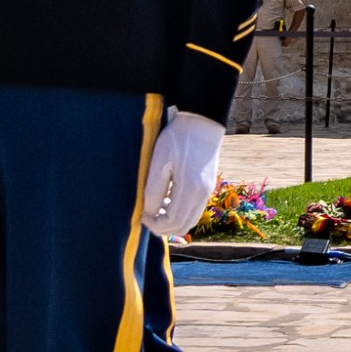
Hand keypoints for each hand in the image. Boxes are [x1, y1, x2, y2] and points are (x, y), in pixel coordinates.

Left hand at [141, 110, 227, 234]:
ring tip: (158, 208)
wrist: (202, 123)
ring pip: (190, 221)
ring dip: (172, 222)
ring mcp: (207, 191)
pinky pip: (194, 211)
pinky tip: (169, 200)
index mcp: (189, 188)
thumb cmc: (177, 139)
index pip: (171, 222)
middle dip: (163, 228)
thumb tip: (150, 212)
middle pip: (182, 226)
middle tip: (148, 217)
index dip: (154, 224)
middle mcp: (202, 194)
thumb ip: (154, 190)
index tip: (141, 215)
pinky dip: (181, 213)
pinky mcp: (208, 187)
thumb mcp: (159, 162)